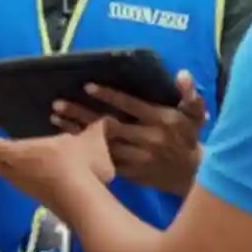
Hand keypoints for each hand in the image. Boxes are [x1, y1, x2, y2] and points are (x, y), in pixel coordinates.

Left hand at [0, 119, 114, 211]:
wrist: (82, 200)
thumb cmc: (78, 163)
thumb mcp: (91, 140)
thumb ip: (97, 127)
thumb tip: (107, 118)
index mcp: (20, 152)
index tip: (1, 136)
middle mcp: (17, 172)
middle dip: (2, 157)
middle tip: (13, 147)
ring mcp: (26, 189)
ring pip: (10, 178)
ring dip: (15, 170)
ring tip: (31, 160)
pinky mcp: (38, 201)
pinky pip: (25, 188)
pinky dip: (30, 181)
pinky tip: (48, 175)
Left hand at [52, 70, 206, 195]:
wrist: (192, 176)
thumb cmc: (189, 138)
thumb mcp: (195, 115)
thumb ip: (190, 94)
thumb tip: (182, 74)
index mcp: (160, 120)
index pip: (130, 105)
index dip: (109, 96)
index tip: (87, 86)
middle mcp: (146, 138)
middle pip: (108, 125)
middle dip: (82, 114)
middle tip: (58, 104)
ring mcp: (136, 158)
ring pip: (101, 144)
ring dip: (77, 133)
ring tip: (55, 120)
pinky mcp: (130, 173)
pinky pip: (103, 162)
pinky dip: (84, 153)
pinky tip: (67, 144)